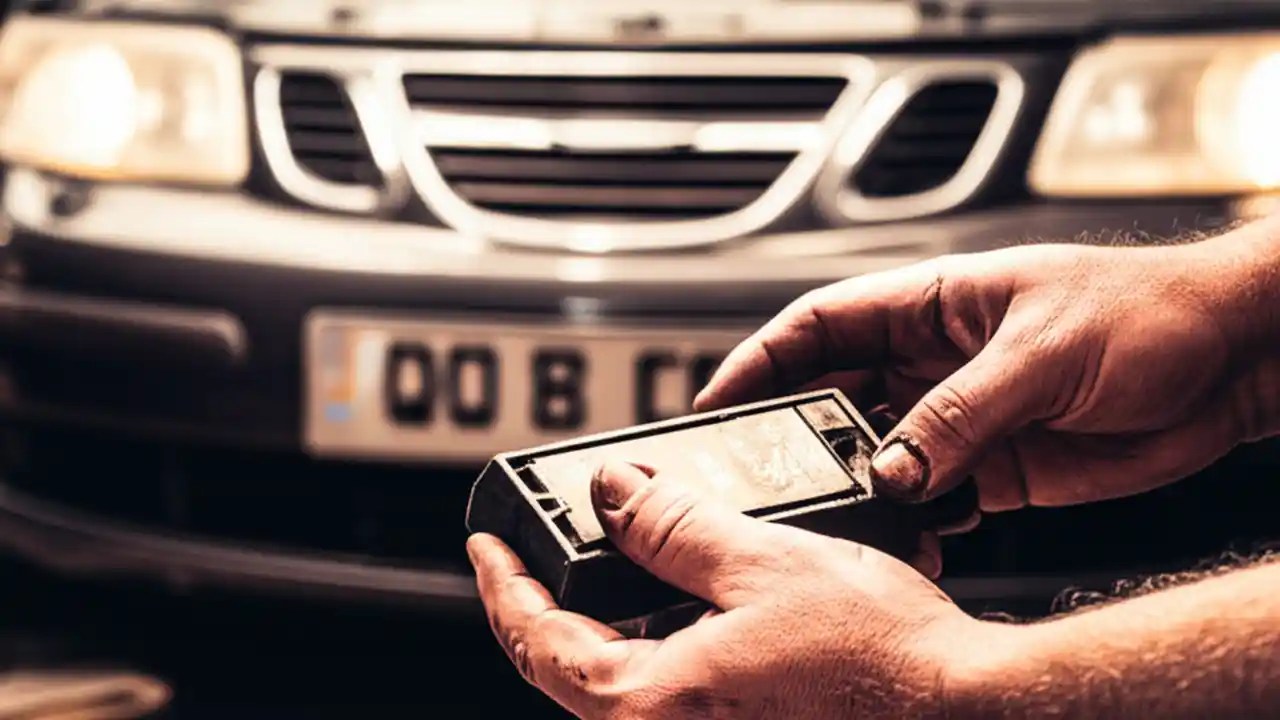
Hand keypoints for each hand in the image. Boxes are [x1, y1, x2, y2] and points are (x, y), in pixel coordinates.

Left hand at [467, 461, 992, 718]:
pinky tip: (684, 600)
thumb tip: (615, 494)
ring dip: (604, 621)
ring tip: (606, 562)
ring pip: (620, 678)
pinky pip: (670, 686)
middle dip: (544, 605)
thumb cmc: (882, 658)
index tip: (483, 546)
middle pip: (569, 667)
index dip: (501, 586)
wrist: (965, 711)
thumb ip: (671, 527)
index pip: (537, 643)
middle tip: (529, 554)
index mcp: (653, 704)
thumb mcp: (760, 563)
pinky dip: (657, 639)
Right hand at [695, 231, 1279, 511]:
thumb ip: (959, 413)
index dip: (760, 362)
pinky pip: (933, 498)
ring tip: (847, 519)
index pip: (818, 326)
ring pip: (880, 457)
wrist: (1232, 360)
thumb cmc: (1148, 313)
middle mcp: (934, 362)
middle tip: (769, 481)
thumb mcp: (1041, 353)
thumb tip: (890, 467)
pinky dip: (918, 522)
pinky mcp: (996, 468)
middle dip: (800, 439)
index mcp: (930, 306)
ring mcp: (962, 417)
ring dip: (861, 489)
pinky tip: (917, 537)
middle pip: (836, 399)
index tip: (717, 403)